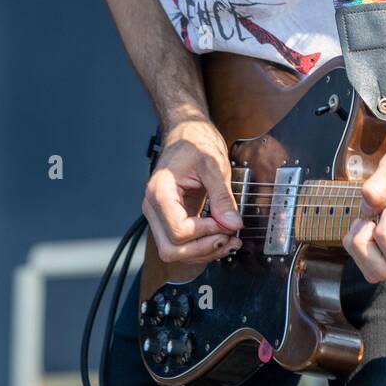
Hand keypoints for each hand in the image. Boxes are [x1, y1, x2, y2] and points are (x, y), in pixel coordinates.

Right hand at [143, 117, 242, 265]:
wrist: (186, 133)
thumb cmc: (194, 142)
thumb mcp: (213, 165)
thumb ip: (222, 196)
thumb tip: (232, 223)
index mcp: (160, 193)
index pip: (179, 231)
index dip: (206, 232)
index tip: (227, 224)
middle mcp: (154, 207)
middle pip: (171, 249)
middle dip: (202, 249)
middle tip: (229, 239)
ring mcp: (160, 215)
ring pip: (174, 251)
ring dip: (203, 252)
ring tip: (229, 241)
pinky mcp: (170, 218)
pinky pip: (181, 243)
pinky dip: (200, 246)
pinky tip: (220, 238)